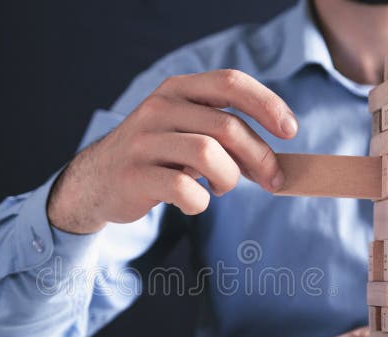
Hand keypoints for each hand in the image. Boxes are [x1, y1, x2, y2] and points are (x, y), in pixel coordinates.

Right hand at [47, 69, 297, 233]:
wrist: (96, 182)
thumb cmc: (156, 157)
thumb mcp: (186, 131)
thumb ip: (224, 134)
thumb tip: (277, 160)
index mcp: (176, 90)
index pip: (230, 83)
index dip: (266, 104)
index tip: (291, 131)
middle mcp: (158, 109)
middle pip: (226, 127)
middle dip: (259, 157)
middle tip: (272, 179)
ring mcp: (143, 142)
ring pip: (208, 155)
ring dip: (229, 179)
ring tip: (222, 188)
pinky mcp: (134, 176)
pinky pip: (184, 189)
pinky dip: (200, 201)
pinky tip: (194, 202)